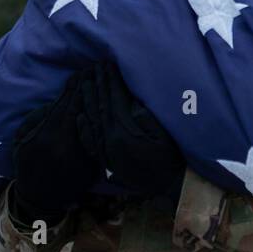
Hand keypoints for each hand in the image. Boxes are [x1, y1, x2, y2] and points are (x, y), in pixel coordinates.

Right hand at [10, 68, 101, 223]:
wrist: (41, 197)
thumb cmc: (28, 164)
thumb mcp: (21, 141)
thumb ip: (36, 119)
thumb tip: (55, 102)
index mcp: (49, 135)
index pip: (66, 104)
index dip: (75, 86)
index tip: (82, 71)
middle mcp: (70, 143)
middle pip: (84, 109)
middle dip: (92, 88)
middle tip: (100, 68)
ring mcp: (84, 153)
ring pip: (96, 121)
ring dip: (102, 100)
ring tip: (109, 81)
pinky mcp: (95, 162)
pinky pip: (102, 137)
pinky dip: (106, 120)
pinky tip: (112, 106)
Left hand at [76, 62, 184, 198]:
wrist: (169, 187)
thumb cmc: (172, 157)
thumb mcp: (164, 133)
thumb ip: (144, 116)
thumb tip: (129, 99)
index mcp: (125, 132)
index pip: (114, 99)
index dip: (111, 81)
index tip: (108, 64)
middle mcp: (110, 141)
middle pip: (100, 107)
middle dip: (98, 85)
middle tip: (93, 66)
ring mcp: (106, 152)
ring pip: (91, 121)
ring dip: (87, 100)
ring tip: (85, 82)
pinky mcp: (106, 162)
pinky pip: (89, 142)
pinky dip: (83, 127)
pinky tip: (79, 116)